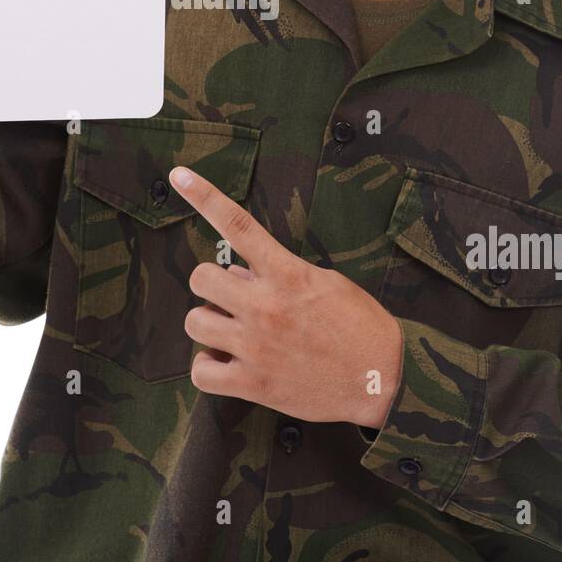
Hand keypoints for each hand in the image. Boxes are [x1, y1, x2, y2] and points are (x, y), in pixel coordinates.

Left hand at [170, 163, 403, 429]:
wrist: (383, 381)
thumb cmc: (361, 327)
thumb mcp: (329, 284)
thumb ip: (282, 274)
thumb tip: (238, 272)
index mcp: (288, 275)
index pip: (239, 226)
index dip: (205, 197)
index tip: (179, 176)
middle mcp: (266, 307)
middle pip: (201, 277)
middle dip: (211, 285)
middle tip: (231, 298)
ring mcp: (256, 347)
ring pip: (194, 322)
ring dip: (209, 323)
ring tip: (231, 332)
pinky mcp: (254, 385)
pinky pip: (201, 371)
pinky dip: (208, 367)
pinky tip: (226, 363)